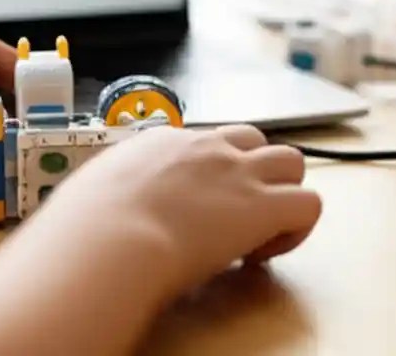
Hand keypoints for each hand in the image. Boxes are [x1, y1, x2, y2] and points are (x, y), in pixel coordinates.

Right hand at [30, 124, 322, 299]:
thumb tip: (94, 210)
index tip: (194, 210)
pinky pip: (309, 204)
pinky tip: (263, 253)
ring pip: (293, 162)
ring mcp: (240, 172)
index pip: (205, 142)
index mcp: (162, 142)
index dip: (209, 175)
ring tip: (260, 232)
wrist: (109, 240)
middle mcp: (207, 147)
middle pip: (255, 141)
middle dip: (254, 174)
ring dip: (283, 193)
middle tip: (233, 217)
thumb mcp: (89, 193)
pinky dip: (297, 228)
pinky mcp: (266, 206)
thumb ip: (106, 194)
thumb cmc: (86, 228)